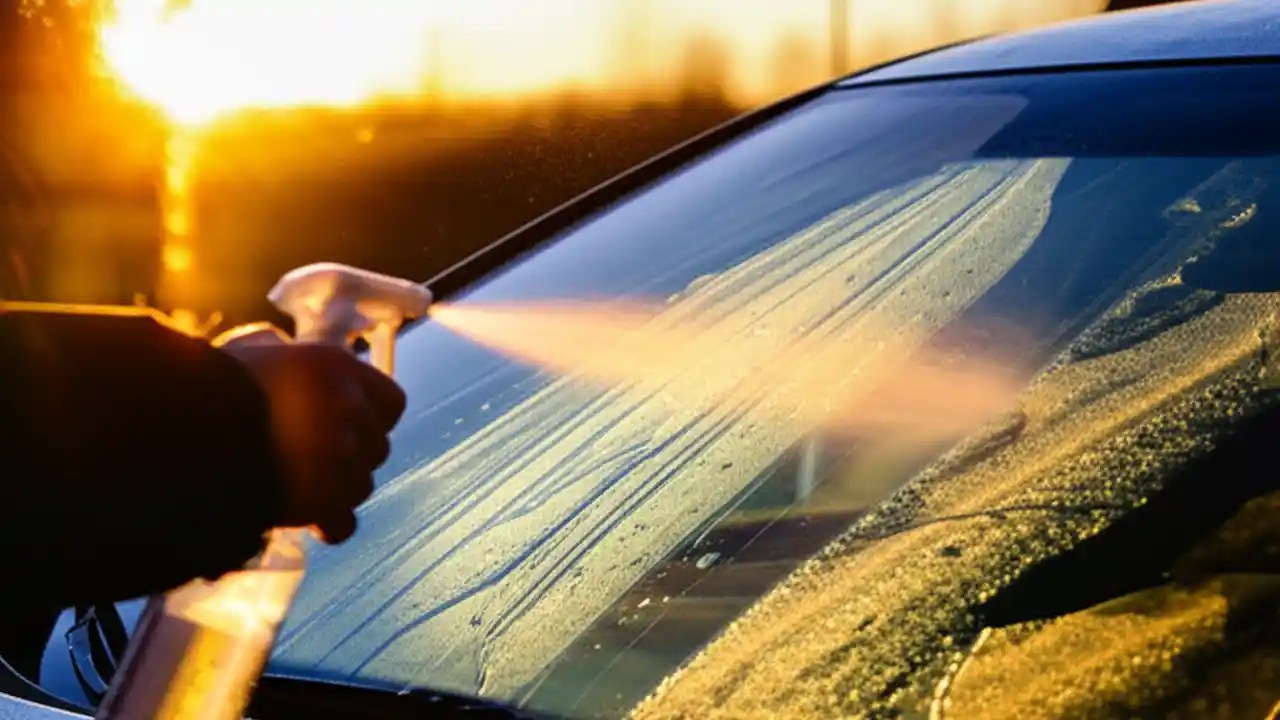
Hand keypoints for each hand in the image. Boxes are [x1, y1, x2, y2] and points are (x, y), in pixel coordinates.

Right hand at [223, 342, 405, 542]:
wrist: (178, 428)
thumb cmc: (208, 388)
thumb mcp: (262, 363)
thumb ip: (299, 382)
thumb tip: (305, 396)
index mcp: (336, 367)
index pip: (391, 402)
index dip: (372, 421)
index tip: (346, 429)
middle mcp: (348, 407)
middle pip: (376, 448)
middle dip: (350, 459)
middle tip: (313, 464)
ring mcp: (340, 454)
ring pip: (360, 486)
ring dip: (335, 492)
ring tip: (298, 490)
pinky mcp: (324, 497)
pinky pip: (345, 522)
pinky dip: (328, 525)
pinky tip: (310, 524)